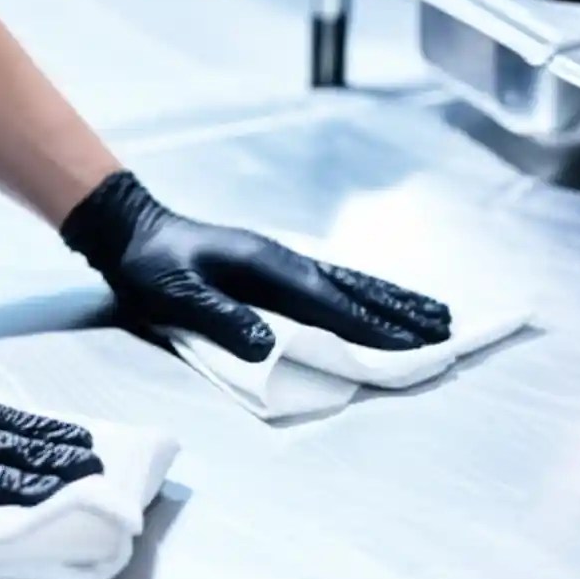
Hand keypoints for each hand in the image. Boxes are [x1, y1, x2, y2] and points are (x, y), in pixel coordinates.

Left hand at [61, 172, 451, 361]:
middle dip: (400, 310)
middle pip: (355, 287)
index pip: (328, 303)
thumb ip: (221, 319)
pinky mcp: (276, 266)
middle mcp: (284, 259)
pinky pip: (334, 280)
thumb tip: (266, 345)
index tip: (408, 347)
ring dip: (393, 299)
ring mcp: (283, 259)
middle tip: (446, 328)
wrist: (133, 232)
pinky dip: (366, 291)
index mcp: (266, 266)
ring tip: (433, 312)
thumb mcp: (176, 296)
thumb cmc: (151, 267)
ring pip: (351, 281)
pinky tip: (381, 299)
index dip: (369, 328)